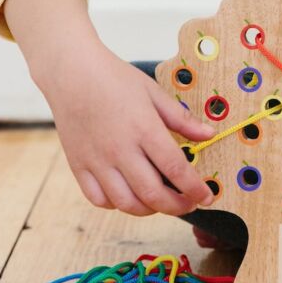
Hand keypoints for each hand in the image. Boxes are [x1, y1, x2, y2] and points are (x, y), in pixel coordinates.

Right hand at [36, 40, 216, 215]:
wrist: (72, 73)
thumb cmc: (115, 78)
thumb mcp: (153, 92)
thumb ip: (181, 118)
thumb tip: (209, 134)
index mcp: (144, 129)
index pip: (176, 168)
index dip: (194, 188)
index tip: (207, 197)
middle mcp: (121, 150)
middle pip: (153, 194)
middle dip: (177, 206)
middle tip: (188, 204)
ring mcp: (97, 161)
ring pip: (126, 203)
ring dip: (149, 210)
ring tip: (161, 201)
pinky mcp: (79, 166)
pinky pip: (99, 199)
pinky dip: (117, 205)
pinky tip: (129, 195)